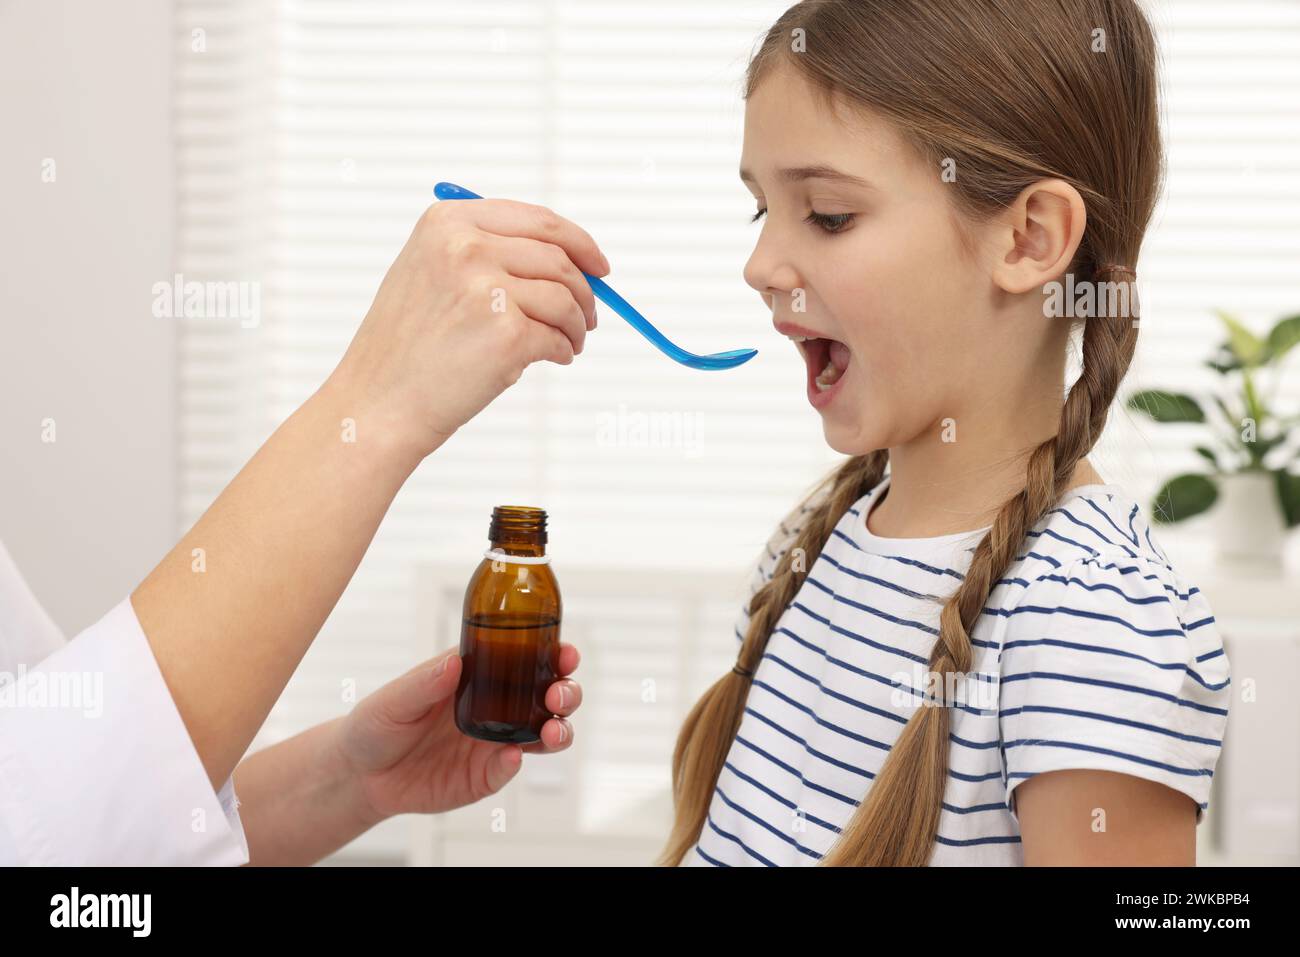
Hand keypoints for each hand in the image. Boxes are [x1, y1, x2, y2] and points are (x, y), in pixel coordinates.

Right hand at [328, 198, 609, 456]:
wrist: (380, 403)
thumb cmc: (408, 346)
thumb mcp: (429, 272)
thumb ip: (487, 250)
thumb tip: (569, 257)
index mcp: (447, 222)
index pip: (537, 220)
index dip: (578, 242)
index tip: (599, 266)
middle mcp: (466, 247)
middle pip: (558, 257)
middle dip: (585, 289)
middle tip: (591, 316)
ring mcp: (487, 289)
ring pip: (565, 298)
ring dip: (577, 324)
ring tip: (570, 343)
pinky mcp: (507, 334)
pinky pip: (558, 337)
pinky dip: (564, 350)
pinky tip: (554, 358)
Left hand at [335, 645, 582, 825]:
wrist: (360, 775)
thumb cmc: (376, 725)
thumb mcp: (394, 699)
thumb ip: (425, 682)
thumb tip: (455, 662)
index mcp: (478, 676)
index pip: (527, 659)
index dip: (554, 655)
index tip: (566, 653)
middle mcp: (495, 707)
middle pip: (548, 696)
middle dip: (566, 693)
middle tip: (558, 695)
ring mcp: (493, 742)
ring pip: (543, 734)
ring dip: (558, 730)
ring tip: (552, 731)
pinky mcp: (484, 776)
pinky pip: (509, 769)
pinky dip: (515, 764)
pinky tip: (509, 757)